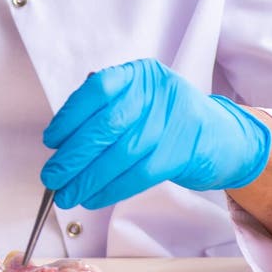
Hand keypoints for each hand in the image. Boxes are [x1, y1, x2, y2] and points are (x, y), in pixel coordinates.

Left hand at [41, 58, 271, 209]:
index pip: (97, 91)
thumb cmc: (167, 118)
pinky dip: (111, 189)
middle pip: (107, 126)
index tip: (51, 140)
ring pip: (121, 154)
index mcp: (140, 74)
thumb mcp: (140, 97)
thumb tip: (61, 133)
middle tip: (51, 176)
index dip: (70, 117)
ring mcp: (173, 122)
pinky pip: (139, 174)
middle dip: (73, 155)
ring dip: (87, 179)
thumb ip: (106, 105)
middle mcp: (157, 92)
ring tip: (66, 194)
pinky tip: (92, 197)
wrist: (220, 136)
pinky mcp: (181, 153)